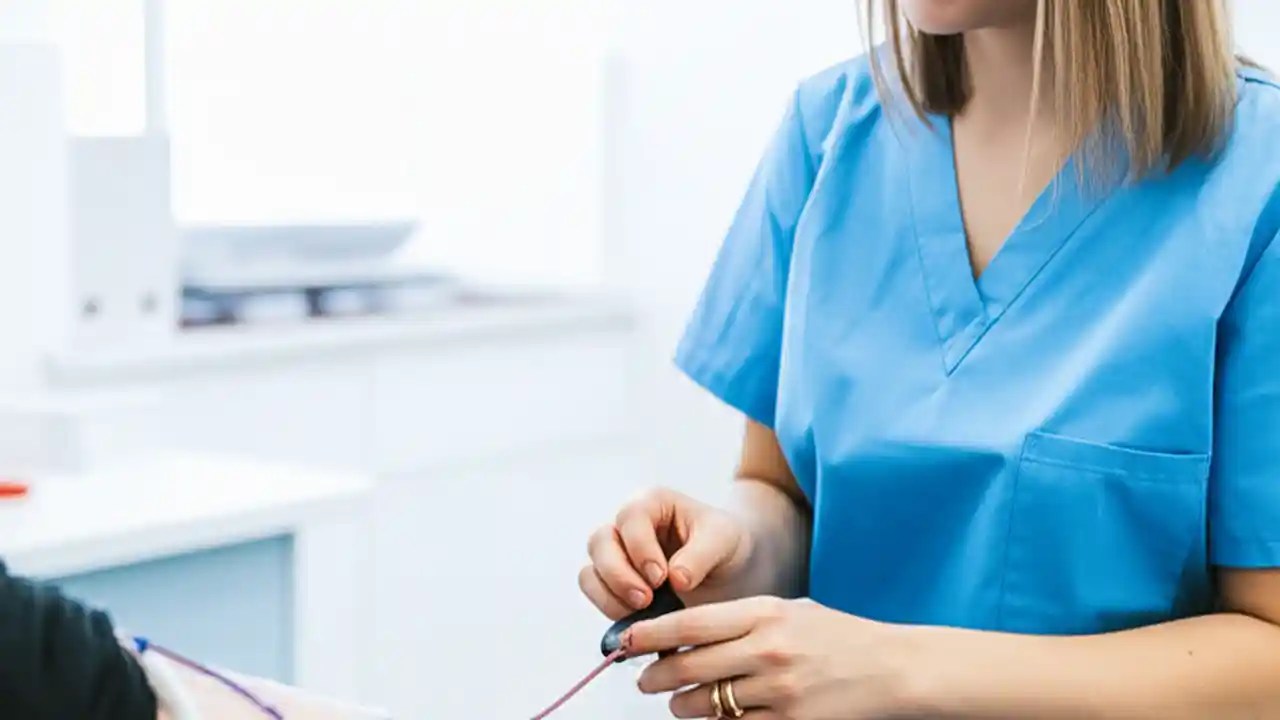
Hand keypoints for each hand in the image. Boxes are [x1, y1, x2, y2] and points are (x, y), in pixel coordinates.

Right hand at [580, 487, 753, 617]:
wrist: (728, 567)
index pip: (630, 517)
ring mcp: (616, 553)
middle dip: (619, 575)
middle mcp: (627, 525)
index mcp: (652, 503)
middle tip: (646, 600)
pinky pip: (594, 592)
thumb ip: (700, 555)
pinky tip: (636, 620)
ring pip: (591, 570)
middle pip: (600, 542)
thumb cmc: (725, 542)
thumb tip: (675, 580)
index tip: (661, 578)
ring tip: (642, 613)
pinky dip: (608, 607)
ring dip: (611, 595)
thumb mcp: (723, 540)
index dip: (640, 549)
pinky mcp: (614, 582)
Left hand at [629, 596, 913, 718]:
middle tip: (645, 678)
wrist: (893, 669)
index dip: (649, 634)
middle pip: (687, 667)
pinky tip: (720, 715)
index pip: (690, 623)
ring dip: (683, 705)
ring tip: (681, 701)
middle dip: (655, 675)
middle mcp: (767, 650)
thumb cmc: (839, 637)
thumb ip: (740, 620)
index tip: (627, 640)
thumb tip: (685, 636)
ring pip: (705, 703)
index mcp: (765, 613)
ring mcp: (778, 690)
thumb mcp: (789, 611)